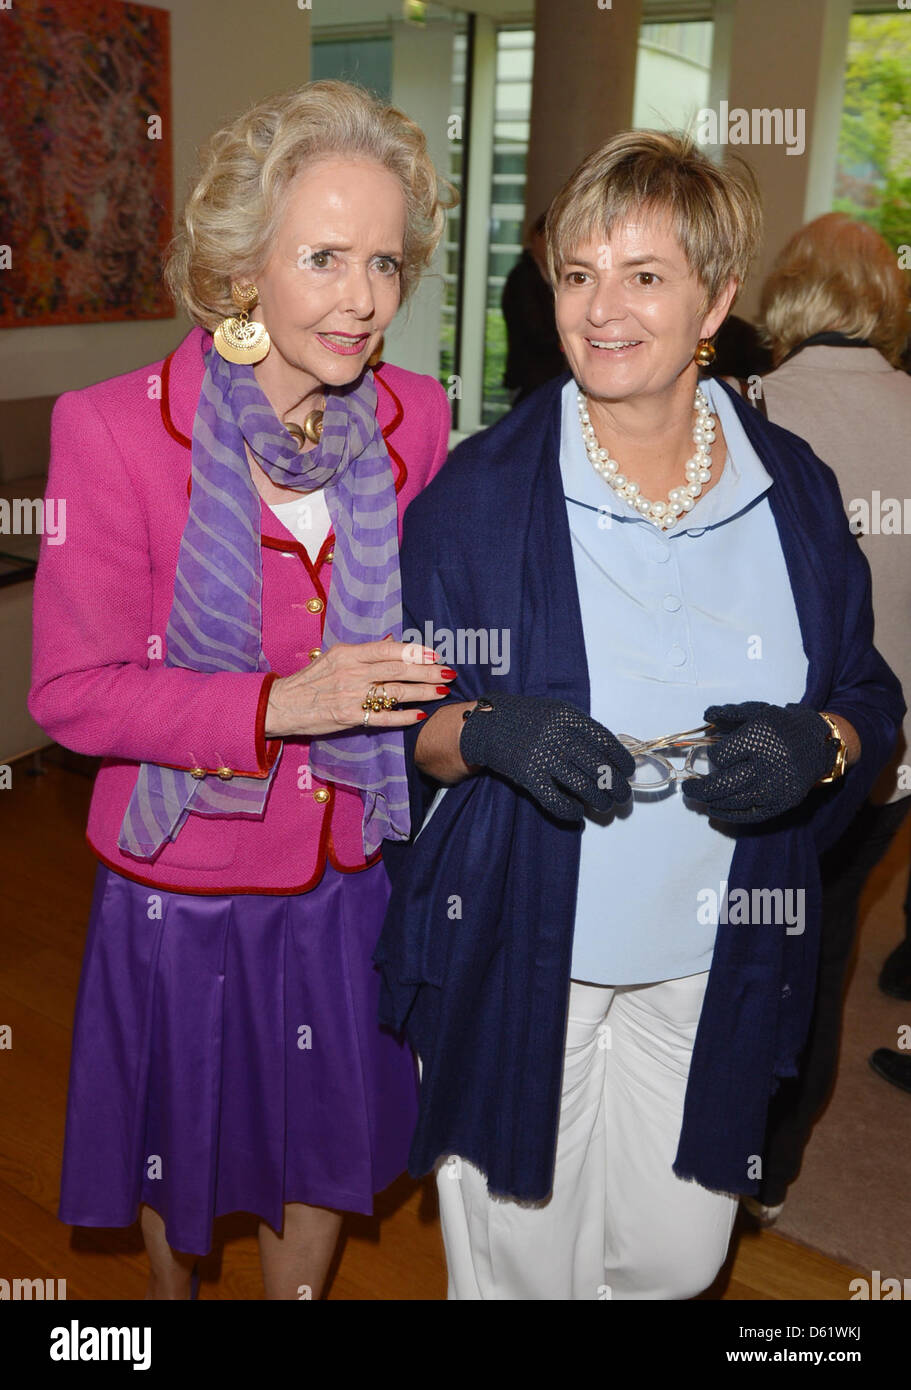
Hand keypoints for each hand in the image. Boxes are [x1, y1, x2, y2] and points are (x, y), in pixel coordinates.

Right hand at [265, 639, 451, 737]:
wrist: (283, 705)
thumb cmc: (310, 680)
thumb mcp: (334, 656)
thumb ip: (365, 651)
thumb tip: (393, 640)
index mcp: (348, 653)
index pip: (388, 649)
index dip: (414, 652)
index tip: (434, 654)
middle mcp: (352, 672)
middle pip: (397, 669)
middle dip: (426, 671)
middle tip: (448, 673)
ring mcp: (351, 695)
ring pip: (395, 692)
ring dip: (422, 692)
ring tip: (441, 692)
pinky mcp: (349, 717)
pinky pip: (383, 717)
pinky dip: (403, 716)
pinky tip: (420, 714)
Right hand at [459, 690, 635, 821]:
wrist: (488, 724)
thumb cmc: (529, 719)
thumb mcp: (557, 713)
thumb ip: (582, 729)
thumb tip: (611, 756)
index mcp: (569, 718)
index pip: (606, 742)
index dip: (622, 760)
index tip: (628, 771)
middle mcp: (559, 737)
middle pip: (599, 767)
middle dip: (616, 786)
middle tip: (622, 795)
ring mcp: (543, 757)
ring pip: (583, 786)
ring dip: (599, 800)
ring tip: (604, 804)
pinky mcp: (529, 776)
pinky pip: (556, 800)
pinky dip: (570, 810)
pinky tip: (576, 812)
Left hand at [681, 701, 836, 822]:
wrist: (819, 743)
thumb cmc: (783, 725)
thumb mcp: (758, 711)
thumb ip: (730, 713)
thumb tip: (706, 715)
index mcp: (760, 738)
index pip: (721, 756)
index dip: (714, 756)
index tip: (717, 755)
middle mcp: (768, 764)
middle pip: (723, 784)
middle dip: (699, 789)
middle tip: (688, 789)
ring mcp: (776, 787)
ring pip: (733, 801)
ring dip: (711, 802)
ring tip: (700, 798)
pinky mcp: (782, 803)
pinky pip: (750, 814)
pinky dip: (729, 815)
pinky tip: (715, 809)